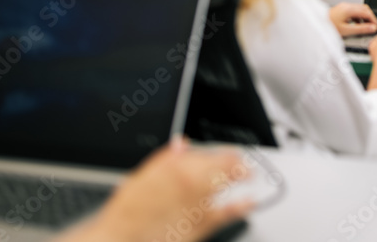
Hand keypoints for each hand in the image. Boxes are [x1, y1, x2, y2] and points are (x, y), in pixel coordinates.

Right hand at [57, 138, 252, 241]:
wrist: (124, 238)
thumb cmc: (127, 213)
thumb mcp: (140, 178)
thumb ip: (164, 159)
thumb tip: (180, 143)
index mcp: (174, 166)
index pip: (206, 152)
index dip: (220, 152)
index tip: (229, 152)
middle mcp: (190, 179)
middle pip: (221, 163)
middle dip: (234, 161)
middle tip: (243, 161)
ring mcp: (198, 200)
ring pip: (226, 182)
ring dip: (240, 175)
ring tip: (250, 174)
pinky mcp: (202, 222)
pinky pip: (227, 212)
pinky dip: (242, 206)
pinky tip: (251, 202)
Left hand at [329, 2, 376, 36]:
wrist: (316, 25)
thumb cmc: (328, 27)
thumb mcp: (346, 30)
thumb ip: (361, 29)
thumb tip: (372, 28)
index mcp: (348, 9)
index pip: (367, 12)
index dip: (374, 19)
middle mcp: (347, 5)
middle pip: (364, 9)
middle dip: (371, 17)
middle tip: (374, 26)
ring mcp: (344, 6)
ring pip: (360, 9)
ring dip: (365, 17)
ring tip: (366, 27)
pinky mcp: (342, 9)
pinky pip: (354, 11)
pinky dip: (359, 17)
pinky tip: (357, 25)